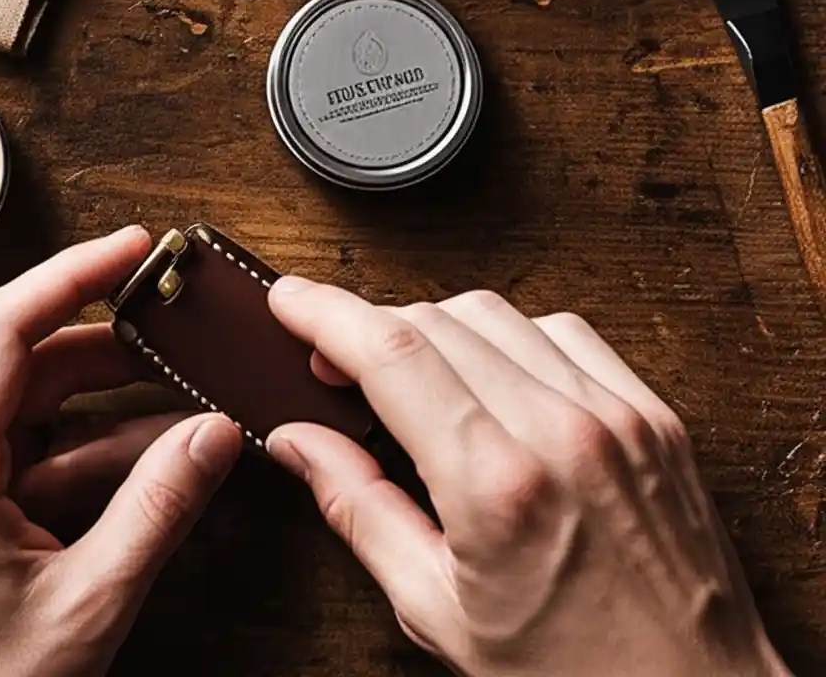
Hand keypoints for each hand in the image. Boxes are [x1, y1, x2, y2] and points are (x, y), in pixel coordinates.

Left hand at [0, 227, 242, 676]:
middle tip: (180, 333)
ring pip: (28, 407)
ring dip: (106, 405)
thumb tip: (214, 434)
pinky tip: (148, 461)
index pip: (4, 328)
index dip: (73, 274)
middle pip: (23, 361)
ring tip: (185, 406)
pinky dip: (84, 450)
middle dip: (109, 345)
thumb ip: (158, 510)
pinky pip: (22, 453)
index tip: (131, 247)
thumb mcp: (88, 603)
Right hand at [264, 280, 789, 676]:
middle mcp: (563, 431)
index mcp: (497, 485)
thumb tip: (299, 443)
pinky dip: (506, 336)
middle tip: (333, 363)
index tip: (289, 301)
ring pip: (497, 313)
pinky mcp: (652, 413)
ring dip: (434, 327)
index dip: (326, 312)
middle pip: (436, 320)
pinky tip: (487, 376)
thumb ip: (358, 509)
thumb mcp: (434, 607)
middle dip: (367, 326)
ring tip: (407, 373)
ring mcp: (617, 414)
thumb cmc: (567, 668)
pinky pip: (563, 332)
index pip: (391, 353)